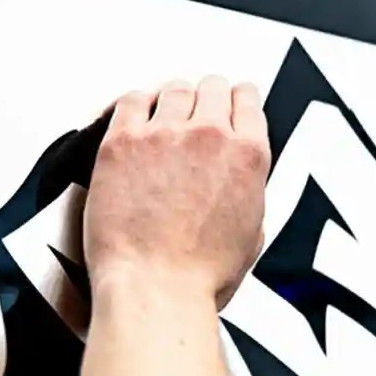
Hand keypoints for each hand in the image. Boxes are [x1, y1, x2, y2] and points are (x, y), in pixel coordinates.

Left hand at [83, 76, 270, 310]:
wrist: (156, 288)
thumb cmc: (198, 275)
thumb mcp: (252, 233)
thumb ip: (248, 192)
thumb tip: (239, 187)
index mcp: (247, 155)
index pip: (247, 99)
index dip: (238, 99)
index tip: (231, 101)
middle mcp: (209, 136)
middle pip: (211, 86)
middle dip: (207, 96)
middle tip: (199, 108)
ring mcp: (164, 134)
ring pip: (173, 89)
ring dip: (173, 99)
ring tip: (166, 111)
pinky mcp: (122, 142)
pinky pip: (130, 101)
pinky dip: (137, 102)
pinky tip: (136, 112)